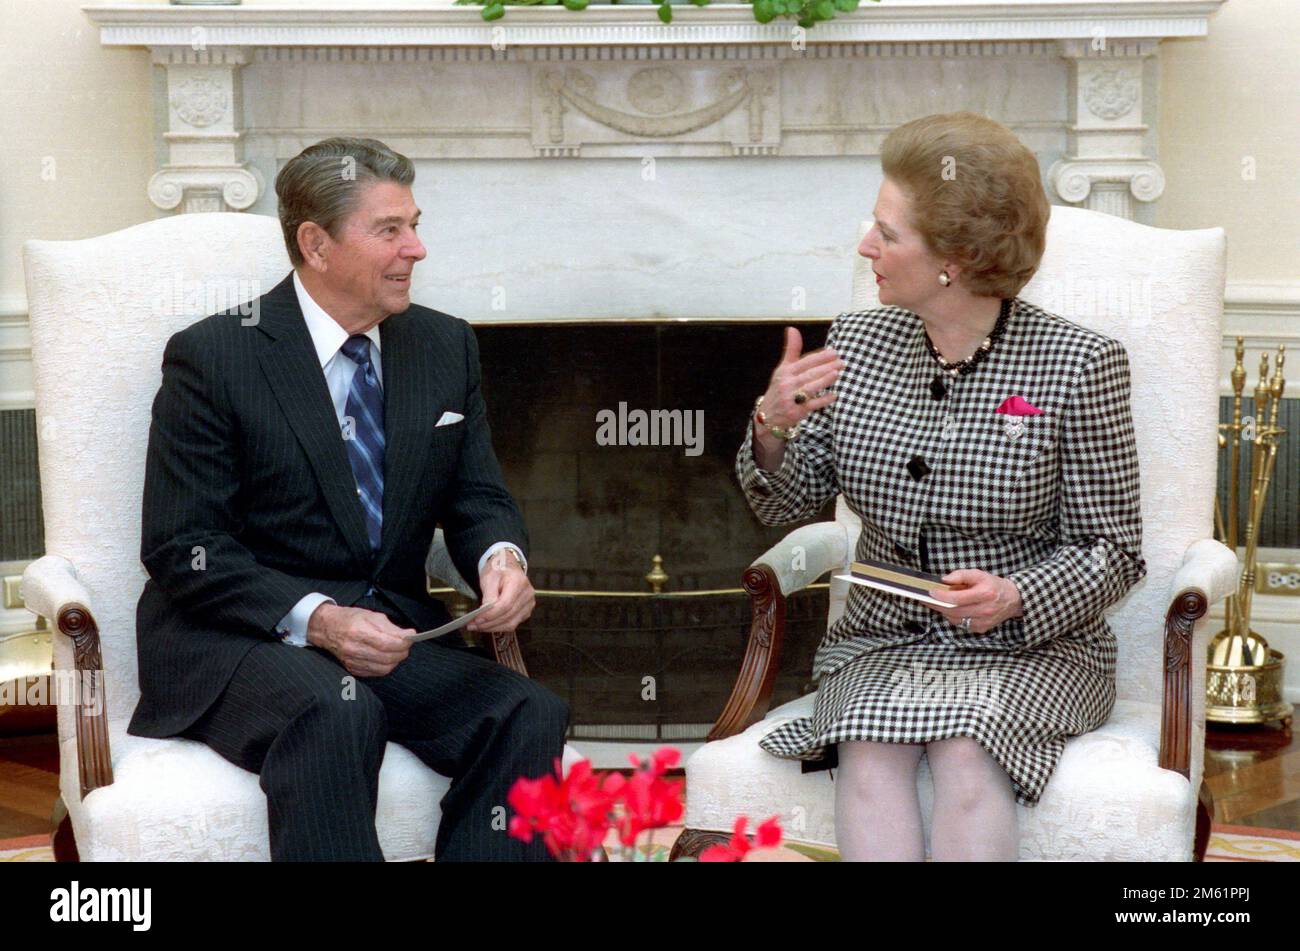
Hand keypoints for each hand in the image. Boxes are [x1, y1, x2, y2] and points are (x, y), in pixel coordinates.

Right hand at [307, 603, 413, 676]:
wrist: (327, 628)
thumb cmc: (350, 619)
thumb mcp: (372, 615)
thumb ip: (391, 627)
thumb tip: (408, 635)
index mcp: (359, 632)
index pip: (387, 643)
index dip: (403, 642)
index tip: (411, 637)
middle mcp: (354, 649)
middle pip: (387, 657)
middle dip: (402, 651)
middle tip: (406, 644)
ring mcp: (352, 661)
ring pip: (384, 668)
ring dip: (395, 660)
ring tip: (397, 650)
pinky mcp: (353, 669)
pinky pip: (376, 672)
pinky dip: (385, 666)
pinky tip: (386, 657)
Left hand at [468, 549, 535, 634]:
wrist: (507, 565)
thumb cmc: (499, 569)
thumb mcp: (489, 577)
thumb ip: (488, 595)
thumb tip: (485, 612)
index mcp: (519, 582)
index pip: (505, 604)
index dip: (491, 614)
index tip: (477, 619)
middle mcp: (527, 595)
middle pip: (508, 616)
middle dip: (488, 623)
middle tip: (472, 625)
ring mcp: (528, 604)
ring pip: (511, 623)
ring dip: (492, 628)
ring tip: (477, 627)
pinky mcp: (525, 612)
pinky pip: (512, 624)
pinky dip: (498, 627)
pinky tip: (487, 625)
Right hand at [754, 328, 844, 455]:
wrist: (767, 416)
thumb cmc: (779, 389)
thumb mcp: (782, 369)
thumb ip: (791, 350)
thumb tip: (792, 329)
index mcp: (785, 372)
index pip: (804, 362)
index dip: (820, 357)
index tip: (834, 352)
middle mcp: (787, 384)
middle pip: (809, 373)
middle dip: (826, 367)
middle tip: (842, 361)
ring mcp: (791, 399)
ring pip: (810, 387)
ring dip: (824, 380)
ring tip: (837, 373)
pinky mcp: (796, 412)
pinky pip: (812, 405)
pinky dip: (823, 400)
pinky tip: (834, 395)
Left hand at [927, 569, 1022, 634]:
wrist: (1012, 600)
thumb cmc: (993, 585)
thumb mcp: (978, 574)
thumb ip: (960, 575)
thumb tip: (944, 580)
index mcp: (985, 594)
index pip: (958, 598)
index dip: (942, 596)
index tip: (931, 592)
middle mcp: (984, 610)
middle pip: (954, 610)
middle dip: (937, 605)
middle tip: (926, 599)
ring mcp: (983, 621)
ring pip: (956, 619)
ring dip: (944, 611)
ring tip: (938, 602)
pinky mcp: (981, 629)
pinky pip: (961, 624)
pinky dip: (954, 617)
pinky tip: (953, 609)